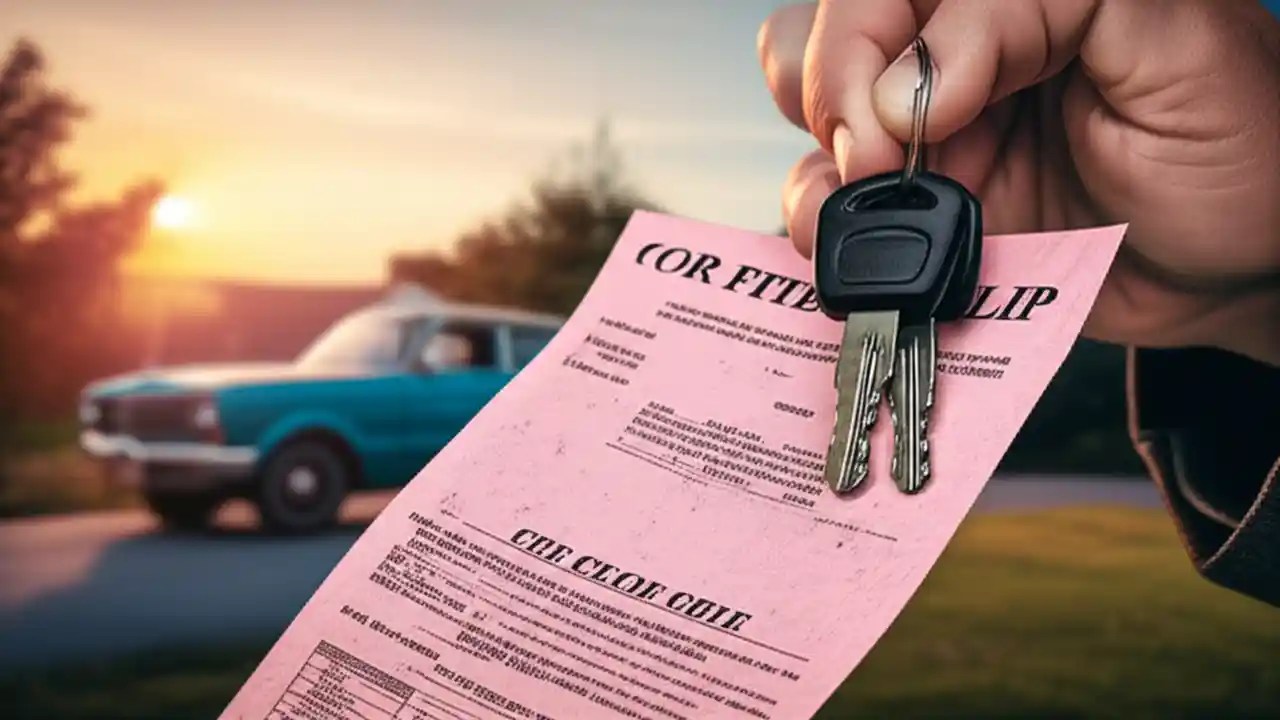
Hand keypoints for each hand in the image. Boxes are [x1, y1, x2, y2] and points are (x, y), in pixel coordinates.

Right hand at [758, 0, 1279, 364]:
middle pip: (834, 30)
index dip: (872, 47)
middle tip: (878, 164)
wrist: (1238, 273)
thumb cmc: (1241, 154)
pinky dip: (820, 220)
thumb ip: (1043, 12)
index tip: (905, 126)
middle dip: (832, 94)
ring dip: (815, 153)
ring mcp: (933, 130)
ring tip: (864, 198)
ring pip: (804, 100)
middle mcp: (963, 53)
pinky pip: (828, 197)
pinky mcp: (919, 207)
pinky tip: (857, 242)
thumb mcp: (1173, 45)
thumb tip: (909, 84)